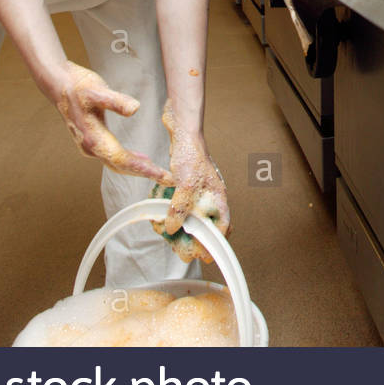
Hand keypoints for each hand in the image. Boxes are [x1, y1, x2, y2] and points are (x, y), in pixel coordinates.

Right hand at [51, 61, 175, 185]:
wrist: (58, 84)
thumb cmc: (78, 86)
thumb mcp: (98, 90)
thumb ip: (116, 101)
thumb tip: (135, 108)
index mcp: (93, 138)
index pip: (123, 159)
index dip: (144, 169)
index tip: (163, 175)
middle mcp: (90, 147)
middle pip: (121, 166)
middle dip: (146, 173)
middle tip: (169, 180)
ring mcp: (89, 146)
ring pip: (117, 163)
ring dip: (138, 169)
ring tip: (159, 173)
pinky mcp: (92, 141)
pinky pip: (113, 157)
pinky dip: (129, 161)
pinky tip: (141, 159)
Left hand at [153, 104, 230, 262]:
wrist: (182, 128)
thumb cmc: (191, 153)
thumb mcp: (185, 185)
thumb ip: (180, 208)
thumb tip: (173, 228)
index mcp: (218, 196)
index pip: (222, 226)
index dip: (215, 243)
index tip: (205, 256)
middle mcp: (209, 194)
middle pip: (206, 224)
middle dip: (194, 238)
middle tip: (182, 251)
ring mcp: (197, 188)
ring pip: (191, 214)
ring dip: (180, 226)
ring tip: (167, 234)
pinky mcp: (184, 182)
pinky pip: (179, 203)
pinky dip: (171, 211)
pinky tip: (160, 214)